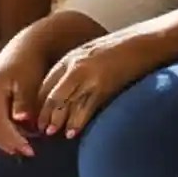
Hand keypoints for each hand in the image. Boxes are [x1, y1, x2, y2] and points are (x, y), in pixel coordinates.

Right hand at [0, 39, 52, 156]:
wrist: (25, 46)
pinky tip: (17, 137)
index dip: (12, 140)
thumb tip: (20, 121)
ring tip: (23, 148)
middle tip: (28, 153)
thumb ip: (23, 102)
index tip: (30, 151)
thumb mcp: (29, 83)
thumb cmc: (30, 64)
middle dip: (7, 144)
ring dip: (4, 140)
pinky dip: (2, 131)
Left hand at [37, 28, 155, 138]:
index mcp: (69, 59)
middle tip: (37, 130)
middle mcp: (74, 67)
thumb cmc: (119, 49)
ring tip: (50, 133)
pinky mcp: (103, 86)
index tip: (34, 116)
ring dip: (56, 121)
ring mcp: (88, 77)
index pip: (45, 84)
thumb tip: (65, 92)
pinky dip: (76, 122)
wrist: (144, 42)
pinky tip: (71, 133)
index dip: (38, 103)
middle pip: (51, 95)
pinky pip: (85, 108)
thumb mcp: (89, 54)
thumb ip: (75, 69)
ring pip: (64, 103)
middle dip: (43, 115)